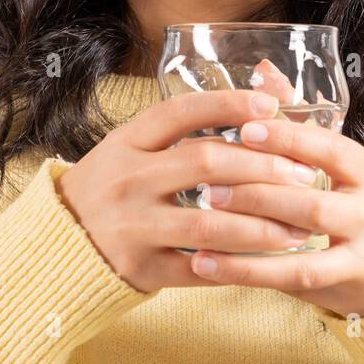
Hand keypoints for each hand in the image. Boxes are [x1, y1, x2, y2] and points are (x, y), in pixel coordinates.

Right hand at [54, 88, 327, 292]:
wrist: (60, 244)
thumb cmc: (114, 186)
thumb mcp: (135, 147)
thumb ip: (187, 126)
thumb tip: (262, 93)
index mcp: (127, 141)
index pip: (182, 111)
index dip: (229, 104)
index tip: (272, 105)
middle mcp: (127, 179)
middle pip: (205, 162)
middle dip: (262, 167)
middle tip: (302, 175)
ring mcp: (132, 226)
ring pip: (208, 224)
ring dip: (262, 226)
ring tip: (298, 227)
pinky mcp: (140, 268)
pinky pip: (199, 270)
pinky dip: (237, 265)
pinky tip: (268, 261)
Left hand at [189, 59, 363, 318]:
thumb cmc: (358, 198)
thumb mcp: (339, 161)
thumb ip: (300, 120)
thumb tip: (261, 70)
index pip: (328, 149)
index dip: (287, 138)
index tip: (245, 129)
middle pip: (311, 203)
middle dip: (258, 194)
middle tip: (211, 187)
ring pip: (302, 247)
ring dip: (248, 238)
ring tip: (204, 226)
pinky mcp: (351, 287)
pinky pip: (294, 280)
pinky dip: (249, 272)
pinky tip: (209, 265)